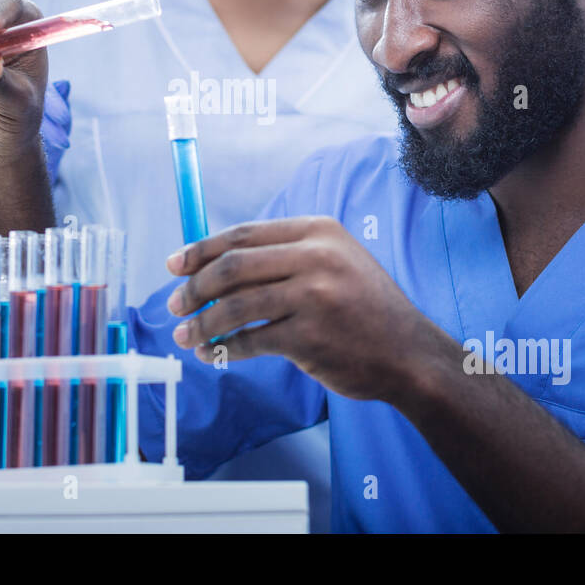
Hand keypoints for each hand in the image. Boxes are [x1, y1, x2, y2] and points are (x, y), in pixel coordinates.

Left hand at [164, 216, 442, 402]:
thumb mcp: (334, 262)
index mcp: (317, 230)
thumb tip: (213, 264)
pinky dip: (225, 349)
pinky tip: (213, 354)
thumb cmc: (364, 309)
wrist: (410, 353)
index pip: (242, 234)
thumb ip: (284, 256)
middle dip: (194, 287)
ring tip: (185, 335)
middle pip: (232, 266)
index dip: (201, 249)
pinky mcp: (310, 336)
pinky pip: (251, 341)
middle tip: (174, 305)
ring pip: (236, 306)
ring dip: (203, 323)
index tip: (174, 265)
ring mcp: (314, 296)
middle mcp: (316, 256)